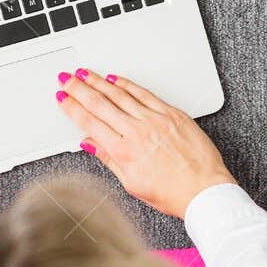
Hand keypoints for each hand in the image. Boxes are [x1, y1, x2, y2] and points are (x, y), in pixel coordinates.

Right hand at [55, 69, 234, 218]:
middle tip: (66, 79)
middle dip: (79, 88)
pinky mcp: (171, 114)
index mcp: (124, 152)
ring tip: (85, 73)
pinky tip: (116, 79)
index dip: (72, 108)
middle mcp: (137, 132)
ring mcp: (155, 120)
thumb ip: (108, 159)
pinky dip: (128, 85)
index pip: (90, 123)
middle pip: (100, 104)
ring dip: (99, 81)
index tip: (62, 99)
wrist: (204, 190)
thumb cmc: (172, 192)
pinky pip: (145, 94)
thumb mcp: (131, 184)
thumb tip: (89, 144)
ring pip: (120, 95)